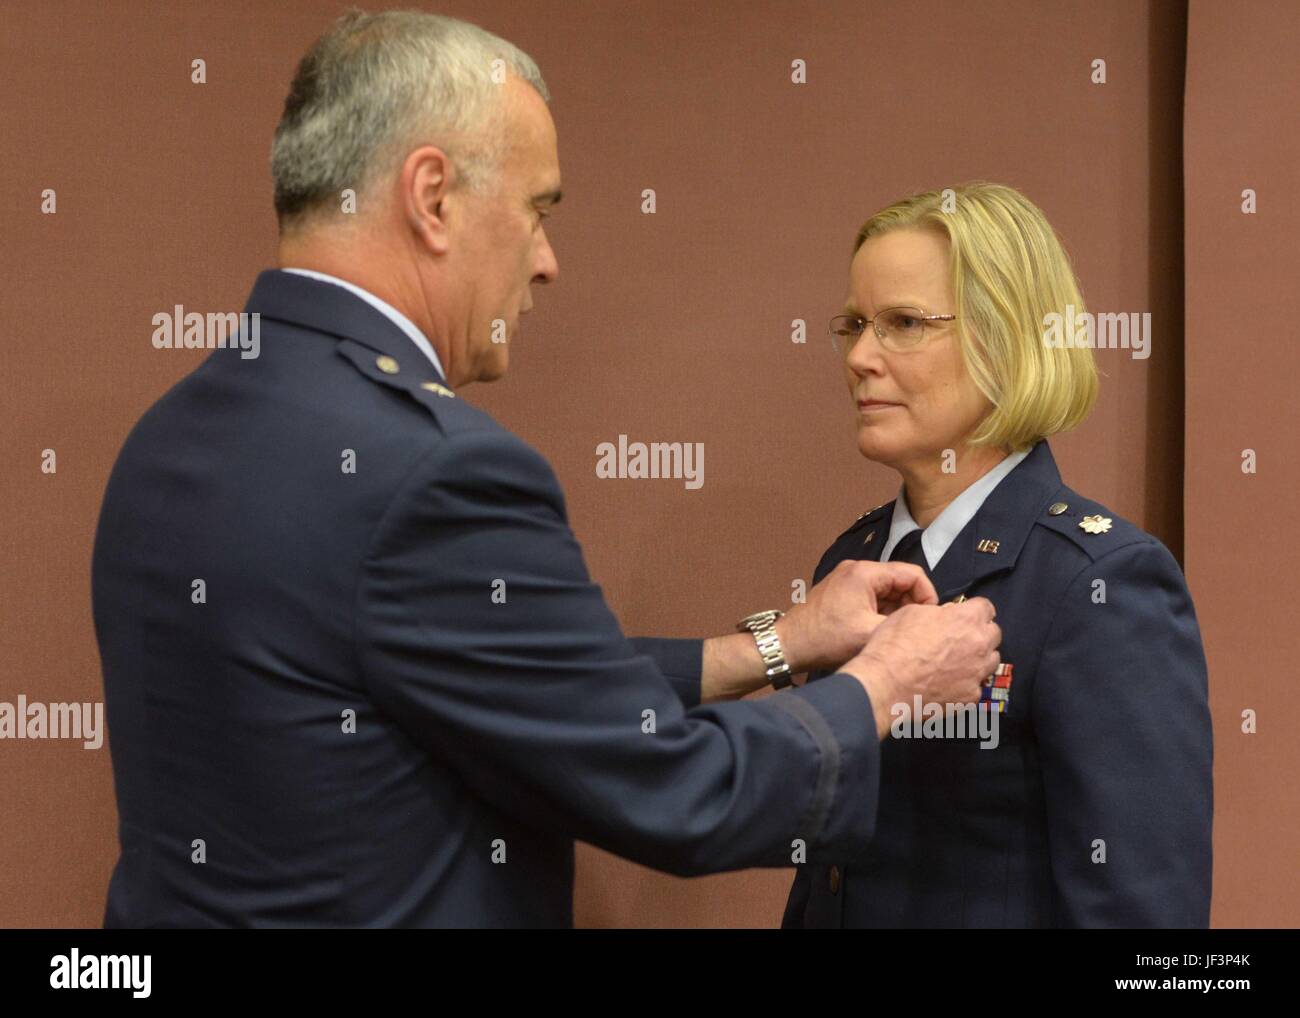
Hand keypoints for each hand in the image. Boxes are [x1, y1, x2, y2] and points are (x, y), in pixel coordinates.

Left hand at [777, 559, 938, 672]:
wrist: (788, 645)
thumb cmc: (826, 640)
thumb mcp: (870, 634)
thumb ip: (903, 625)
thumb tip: (926, 624)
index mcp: (865, 572)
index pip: (913, 574)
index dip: (928, 595)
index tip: (929, 619)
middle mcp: (856, 569)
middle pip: (899, 580)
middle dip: (911, 604)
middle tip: (913, 629)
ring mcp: (847, 579)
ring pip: (886, 589)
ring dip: (896, 609)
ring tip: (896, 632)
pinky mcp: (840, 591)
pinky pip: (872, 595)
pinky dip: (881, 610)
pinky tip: (880, 630)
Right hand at [839, 598, 1001, 737]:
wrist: (886, 685)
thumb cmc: (893, 647)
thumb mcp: (910, 612)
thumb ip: (938, 611)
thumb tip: (947, 615)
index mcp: (966, 619)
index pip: (986, 608)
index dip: (973, 610)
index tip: (966, 615)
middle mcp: (978, 645)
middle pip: (994, 634)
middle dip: (979, 633)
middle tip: (959, 637)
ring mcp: (977, 673)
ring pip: (991, 661)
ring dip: (979, 658)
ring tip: (957, 661)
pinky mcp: (970, 697)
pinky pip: (976, 685)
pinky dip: (966, 682)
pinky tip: (948, 682)